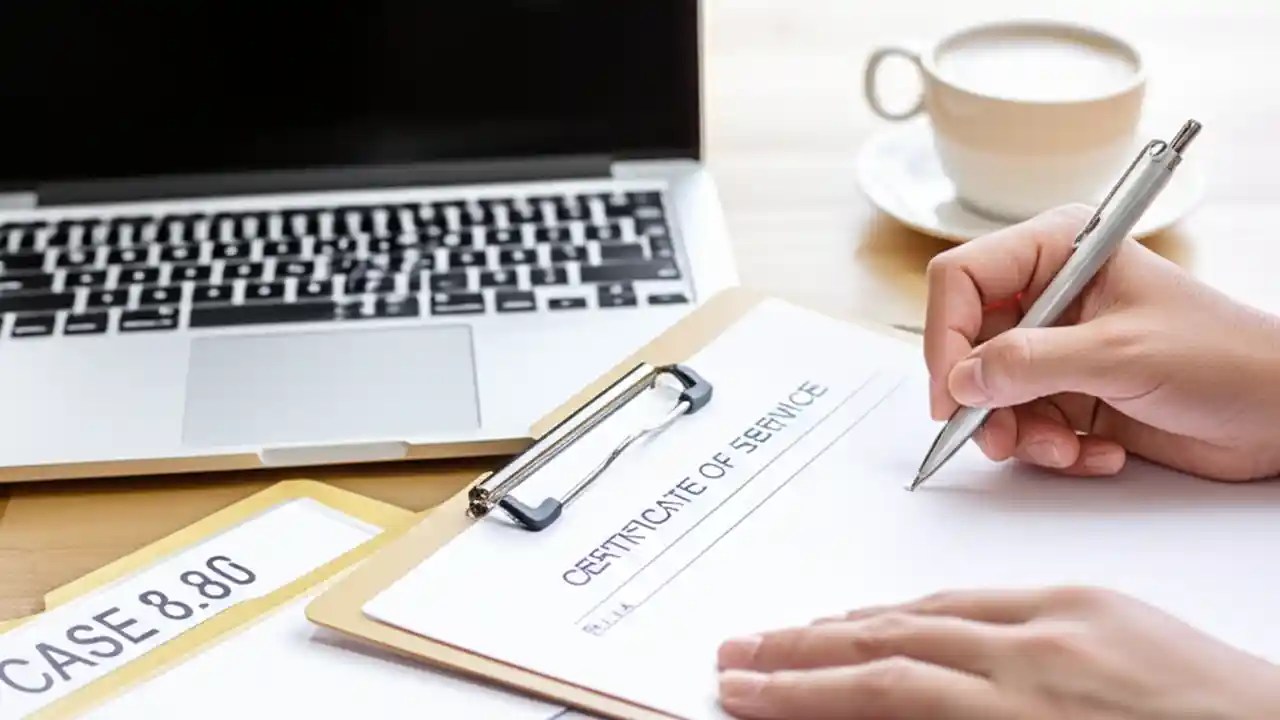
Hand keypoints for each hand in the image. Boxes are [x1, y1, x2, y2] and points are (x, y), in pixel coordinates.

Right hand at [715, 586, 1279, 718]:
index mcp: (1028, 714)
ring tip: (791, 633)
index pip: (881, 689)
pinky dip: (917, 607)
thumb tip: (882, 717)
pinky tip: (887, 615)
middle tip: (740, 652)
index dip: (799, 688)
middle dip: (800, 648)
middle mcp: (1039, 656)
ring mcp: (1066, 619)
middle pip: (886, 641)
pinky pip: (980, 596)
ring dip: (846, 622)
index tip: (746, 688)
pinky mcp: (1092, 600)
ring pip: (926, 611)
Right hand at [924, 203, 1279, 480]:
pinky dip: (1052, 448)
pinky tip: (1099, 451)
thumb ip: (1031, 363)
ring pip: (990, 394)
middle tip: (1002, 437)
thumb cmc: (1224, 359)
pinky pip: (1024, 425)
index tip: (952, 391)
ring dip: (1021, 433)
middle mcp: (1050, 295)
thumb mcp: (1119, 355)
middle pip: (967, 344)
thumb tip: (960, 379)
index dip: (947, 335)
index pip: (962, 279)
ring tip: (1066, 448)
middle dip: (985, 400)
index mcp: (1060, 251)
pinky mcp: (1070, 393)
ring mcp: (1058, 347)